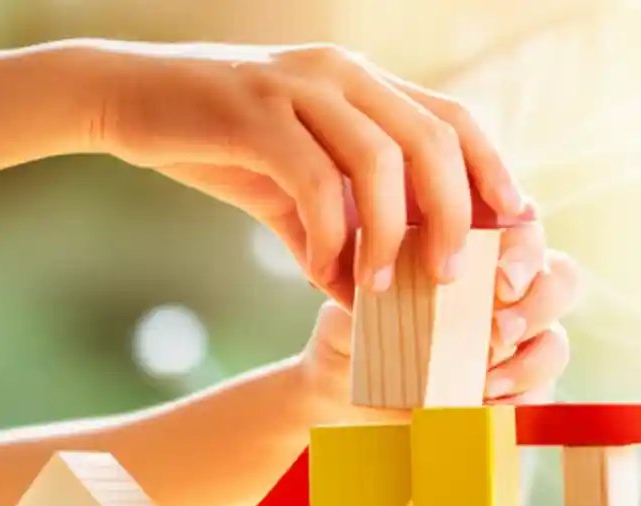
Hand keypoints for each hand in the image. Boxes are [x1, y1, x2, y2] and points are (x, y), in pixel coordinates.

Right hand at [84, 41, 523, 303]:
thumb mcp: (293, 187)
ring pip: (381, 158)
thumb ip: (341, 229)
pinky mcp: (253, 108)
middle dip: (457, 214)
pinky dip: (330, 233)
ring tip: (386, 286)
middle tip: (453, 277)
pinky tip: (323, 271)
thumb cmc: (218, 144)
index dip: (494, 170)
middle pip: (433, 138)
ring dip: (392, 233)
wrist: (122, 100)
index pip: (452, 119)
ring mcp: (299, 85)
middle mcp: (343, 75)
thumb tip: (374, 296)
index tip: (518, 223)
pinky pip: (314, 178)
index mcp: (363, 84)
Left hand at [300, 220, 579, 412]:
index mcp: (481, 248)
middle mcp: (514, 288)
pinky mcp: (521, 386)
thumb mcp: (361, 289)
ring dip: (531, 362)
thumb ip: (385, 275)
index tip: (500, 282)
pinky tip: (485, 408)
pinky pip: (542, 392)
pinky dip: (519, 401)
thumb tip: (395, 271)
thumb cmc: (358, 320)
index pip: (526, 233)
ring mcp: (523, 340)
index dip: (525, 254)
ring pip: (558, 341)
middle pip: (561, 281)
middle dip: (537, 306)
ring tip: (486, 383)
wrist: (346, 384)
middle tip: (497, 333)